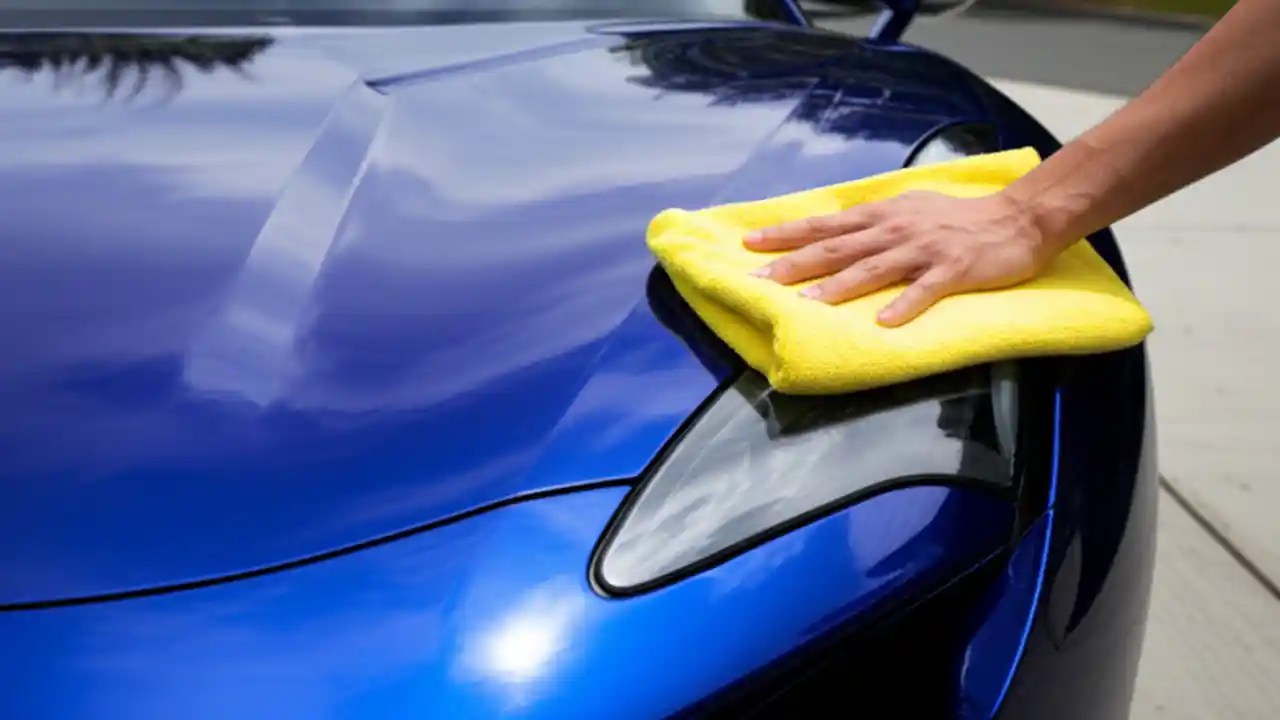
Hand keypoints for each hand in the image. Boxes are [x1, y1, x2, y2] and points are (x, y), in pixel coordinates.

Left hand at [744, 190, 1059, 325]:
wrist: (1018, 218)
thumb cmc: (958, 218)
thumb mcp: (908, 209)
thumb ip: (872, 223)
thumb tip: (833, 233)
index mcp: (882, 216)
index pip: (824, 226)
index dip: (787, 235)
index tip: (751, 244)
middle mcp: (896, 230)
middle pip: (837, 248)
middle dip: (796, 264)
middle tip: (759, 280)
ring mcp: (924, 250)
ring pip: (873, 269)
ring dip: (839, 286)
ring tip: (808, 302)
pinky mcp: (953, 270)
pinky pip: (925, 291)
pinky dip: (904, 306)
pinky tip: (884, 324)